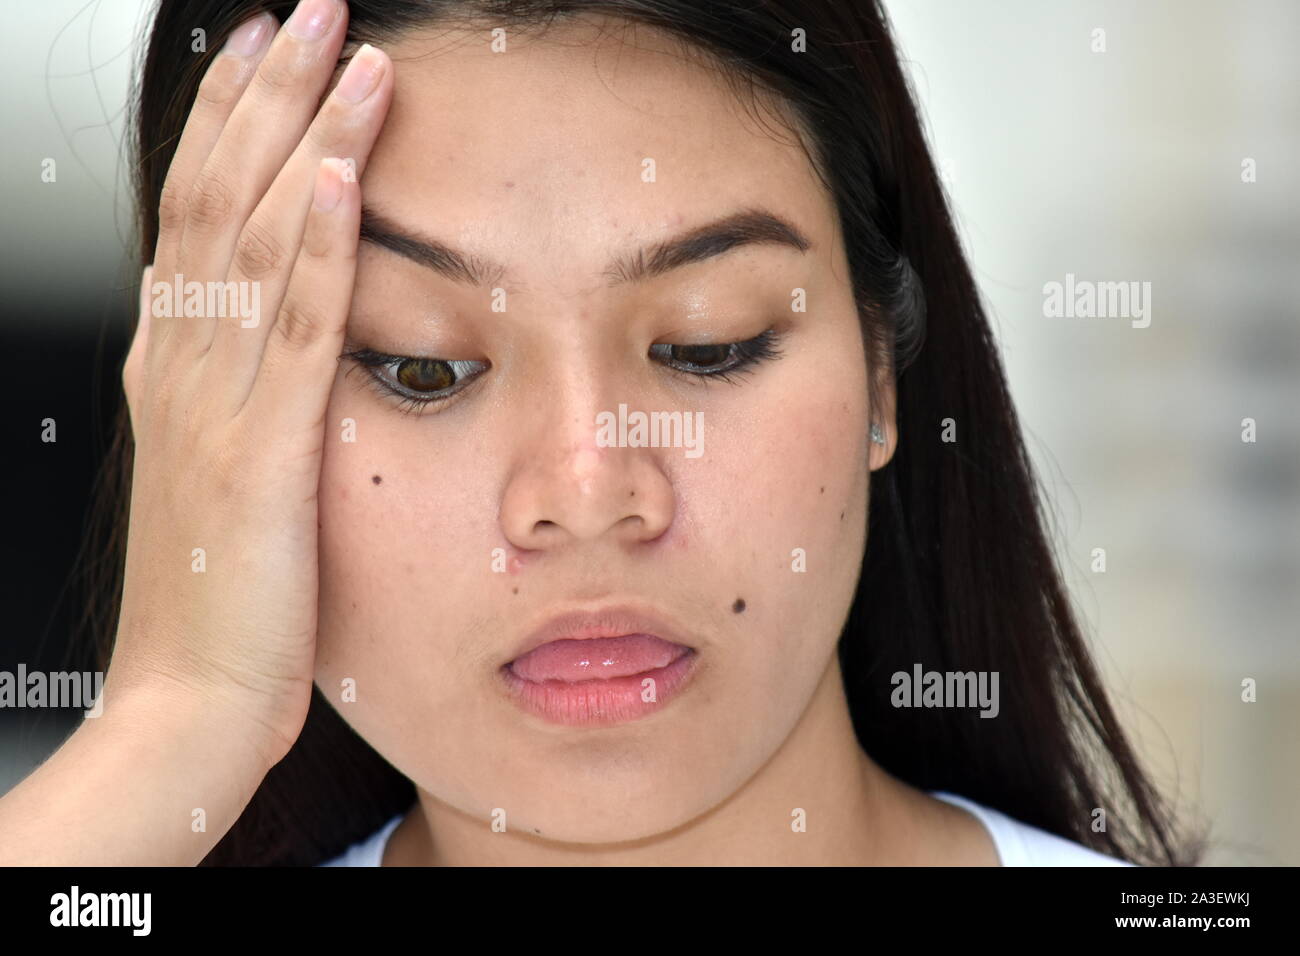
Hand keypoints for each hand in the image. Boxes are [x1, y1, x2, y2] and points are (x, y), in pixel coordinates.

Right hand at [113, 0, 392, 768]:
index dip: (231, 125)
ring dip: (302, 135)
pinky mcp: (261, 449)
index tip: (267, 53)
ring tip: (345, 52)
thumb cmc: (221, 598)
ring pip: (254, 236)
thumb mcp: (228, 475)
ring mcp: (215, 399)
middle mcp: (183, 363)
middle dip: (266, 95)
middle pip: (219, 195)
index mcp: (177, 367)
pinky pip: (292, 327)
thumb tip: (283, 340)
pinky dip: (314, 246)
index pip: (199, 213)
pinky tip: (341, 177)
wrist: (192, 698)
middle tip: (307, 11)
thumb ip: (250, 398)